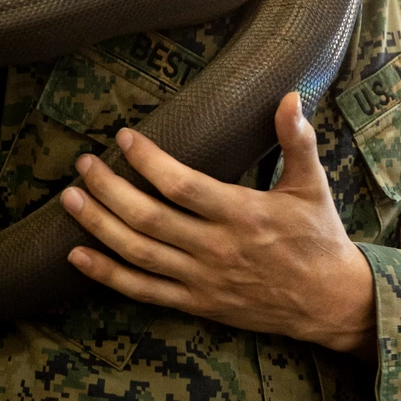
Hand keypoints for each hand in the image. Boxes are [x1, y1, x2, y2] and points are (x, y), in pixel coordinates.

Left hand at [60, 92, 376, 357]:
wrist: (330, 303)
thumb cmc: (319, 237)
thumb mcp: (312, 185)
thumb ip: (296, 141)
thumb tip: (288, 97)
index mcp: (243, 214)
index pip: (182, 186)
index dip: (148, 161)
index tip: (123, 138)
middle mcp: (217, 250)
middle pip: (149, 219)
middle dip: (109, 190)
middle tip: (82, 165)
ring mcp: (203, 280)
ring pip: (139, 254)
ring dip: (99, 226)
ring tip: (70, 199)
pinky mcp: (196, 303)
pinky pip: (143, 291)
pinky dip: (107, 274)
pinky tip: (77, 255)